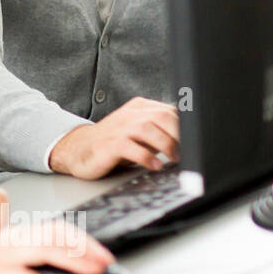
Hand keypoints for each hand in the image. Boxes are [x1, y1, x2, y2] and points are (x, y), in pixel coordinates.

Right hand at [0, 222, 114, 273]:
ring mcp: (1, 256)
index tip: (101, 251)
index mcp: (12, 236)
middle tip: (107, 260)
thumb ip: (23, 258)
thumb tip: (55, 265)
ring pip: (45, 251)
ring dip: (75, 262)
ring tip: (95, 272)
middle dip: (85, 247)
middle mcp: (9, 241)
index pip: (53, 229)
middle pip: (54, 236)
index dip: (80, 238)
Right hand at [49, 97, 179, 179]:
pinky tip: (155, 165)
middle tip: (185, 152)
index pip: (169, 111)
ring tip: (173, 159)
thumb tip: (189, 139)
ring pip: (147, 129)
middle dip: (178, 135)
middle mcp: (129, 114)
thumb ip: (159, 130)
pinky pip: (131, 147)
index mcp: (139, 108)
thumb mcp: (138, 132)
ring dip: (166, 145)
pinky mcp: (108, 144)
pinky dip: (147, 157)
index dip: (185, 127)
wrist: (79, 150)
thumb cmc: (113, 143)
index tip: (194, 143)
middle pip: (161, 117)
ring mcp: (117, 128)